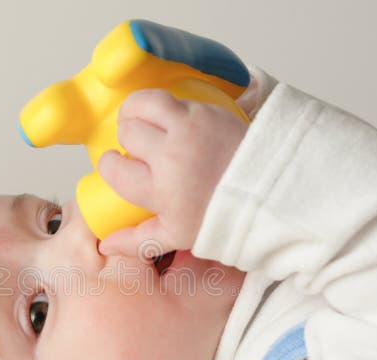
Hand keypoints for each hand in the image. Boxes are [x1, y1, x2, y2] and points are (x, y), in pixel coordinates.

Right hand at [96, 89, 247, 257]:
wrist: (270, 191)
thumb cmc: (224, 215)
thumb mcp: (178, 236)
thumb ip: (138, 241)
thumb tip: (106, 244)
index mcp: (160, 192)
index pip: (114, 170)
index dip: (110, 165)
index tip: (119, 165)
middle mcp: (169, 159)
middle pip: (126, 134)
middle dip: (127, 139)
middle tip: (140, 147)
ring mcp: (186, 131)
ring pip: (139, 105)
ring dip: (135, 112)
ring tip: (144, 122)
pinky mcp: (204, 112)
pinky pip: (166, 98)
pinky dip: (160, 104)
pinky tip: (167, 117)